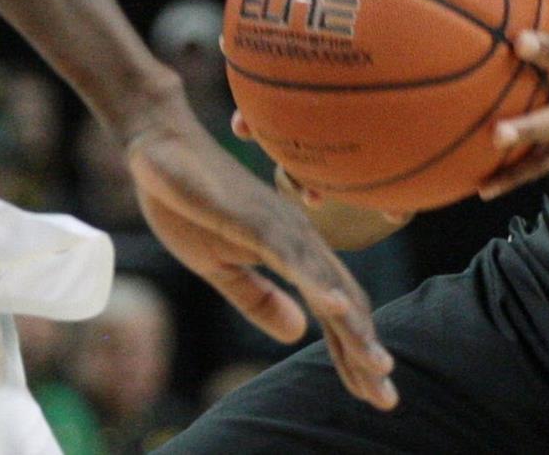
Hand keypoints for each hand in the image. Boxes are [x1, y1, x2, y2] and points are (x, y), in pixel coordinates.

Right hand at [125, 102, 396, 409]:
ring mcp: (281, 228)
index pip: (334, 311)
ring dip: (354, 328)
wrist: (161, 150)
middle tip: (387, 398)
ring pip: (328, 284)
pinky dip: (316, 284)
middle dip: (365, 352)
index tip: (374, 392)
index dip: (353, 353)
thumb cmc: (192, 204)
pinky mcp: (257, 220)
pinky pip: (292, 257)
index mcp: (293, 254)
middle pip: (344, 303)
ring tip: (378, 366)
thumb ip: (259, 299)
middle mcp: (299, 240)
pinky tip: (333, 307)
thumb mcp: (223, 267)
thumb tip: (299, 334)